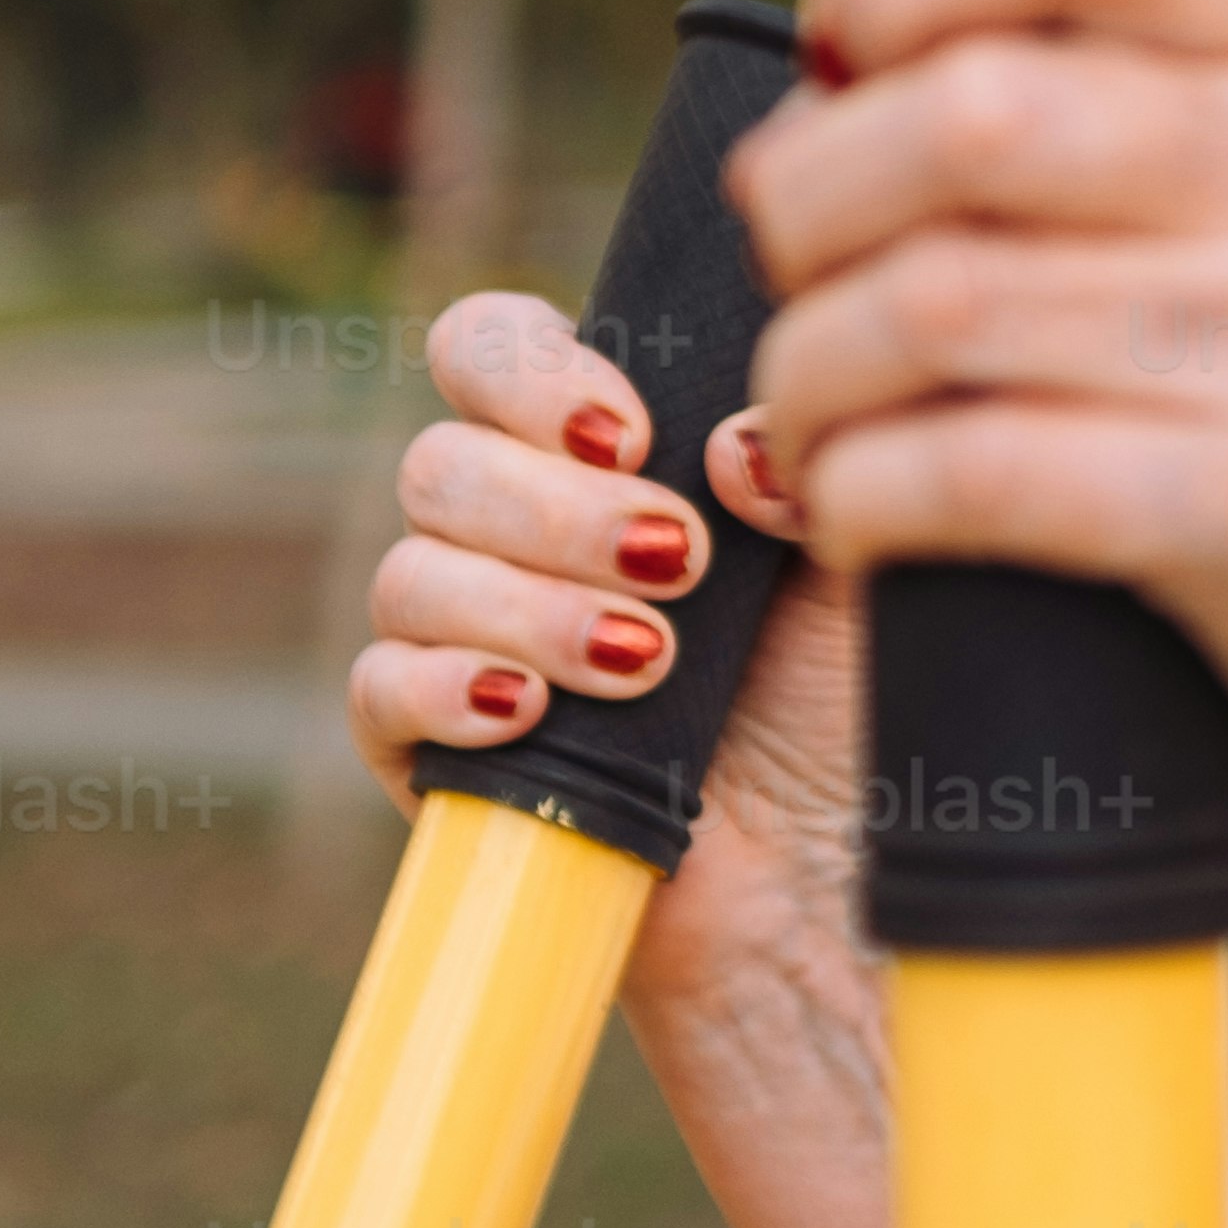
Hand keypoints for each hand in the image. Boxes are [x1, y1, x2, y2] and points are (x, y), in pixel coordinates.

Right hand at [346, 300, 868, 1047]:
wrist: (837, 878)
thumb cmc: (848, 700)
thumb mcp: (851, 557)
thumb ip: (800, 462)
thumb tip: (730, 445)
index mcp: (597, 453)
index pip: (490, 349)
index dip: (535, 374)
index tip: (638, 435)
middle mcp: (514, 533)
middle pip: (444, 460)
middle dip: (559, 510)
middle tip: (679, 566)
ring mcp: (465, 642)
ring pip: (412, 572)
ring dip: (532, 608)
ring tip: (649, 661)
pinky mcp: (435, 755)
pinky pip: (376, 688)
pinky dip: (449, 687)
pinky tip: (531, 709)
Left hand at [729, 0, 1227, 1036]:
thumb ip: (1137, 98)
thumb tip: (827, 73)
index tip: (833, 54)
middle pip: (967, 109)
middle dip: (807, 198)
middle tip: (793, 272)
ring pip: (930, 299)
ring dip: (804, 375)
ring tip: (807, 419)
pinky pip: (965, 470)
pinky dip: (856, 501)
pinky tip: (856, 519)